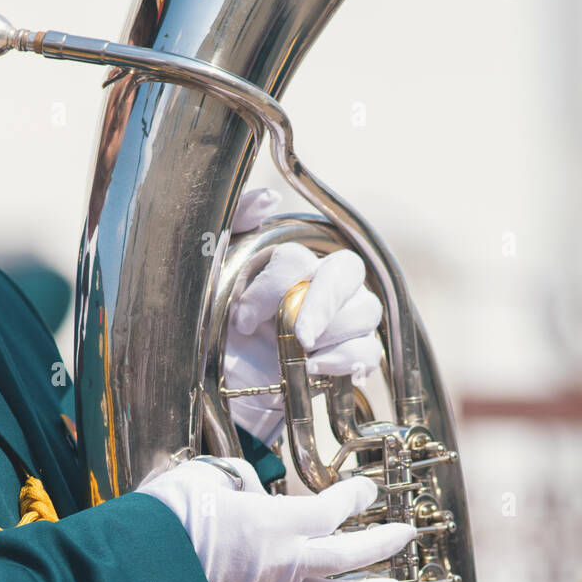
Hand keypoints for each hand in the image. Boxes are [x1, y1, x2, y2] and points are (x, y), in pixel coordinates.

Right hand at [136, 457, 414, 581]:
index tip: (367, 488)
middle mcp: (287, 563)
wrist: (141, 580)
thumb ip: (235, 478)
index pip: (332, 510)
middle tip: (407, 534)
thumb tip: (247, 485)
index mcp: (277, 523)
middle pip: (351, 555)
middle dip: (384, 543)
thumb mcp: (202, 479)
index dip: (355, 497)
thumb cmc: (166, 523)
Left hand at [224, 189, 383, 442]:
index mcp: (290, 263)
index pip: (299, 258)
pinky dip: (347, 360)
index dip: (273, 287)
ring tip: (299, 357)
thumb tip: (269, 199)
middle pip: (348, 271)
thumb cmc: (217, 327)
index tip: (243, 319)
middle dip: (323, 305)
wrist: (225, 383)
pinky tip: (317, 370)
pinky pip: (370, 351)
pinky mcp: (351, 357)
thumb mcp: (211, 273)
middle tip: (300, 336)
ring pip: (366, 310)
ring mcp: (343, 321)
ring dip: (333, 335)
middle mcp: (322, 285)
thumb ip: (234, 226)